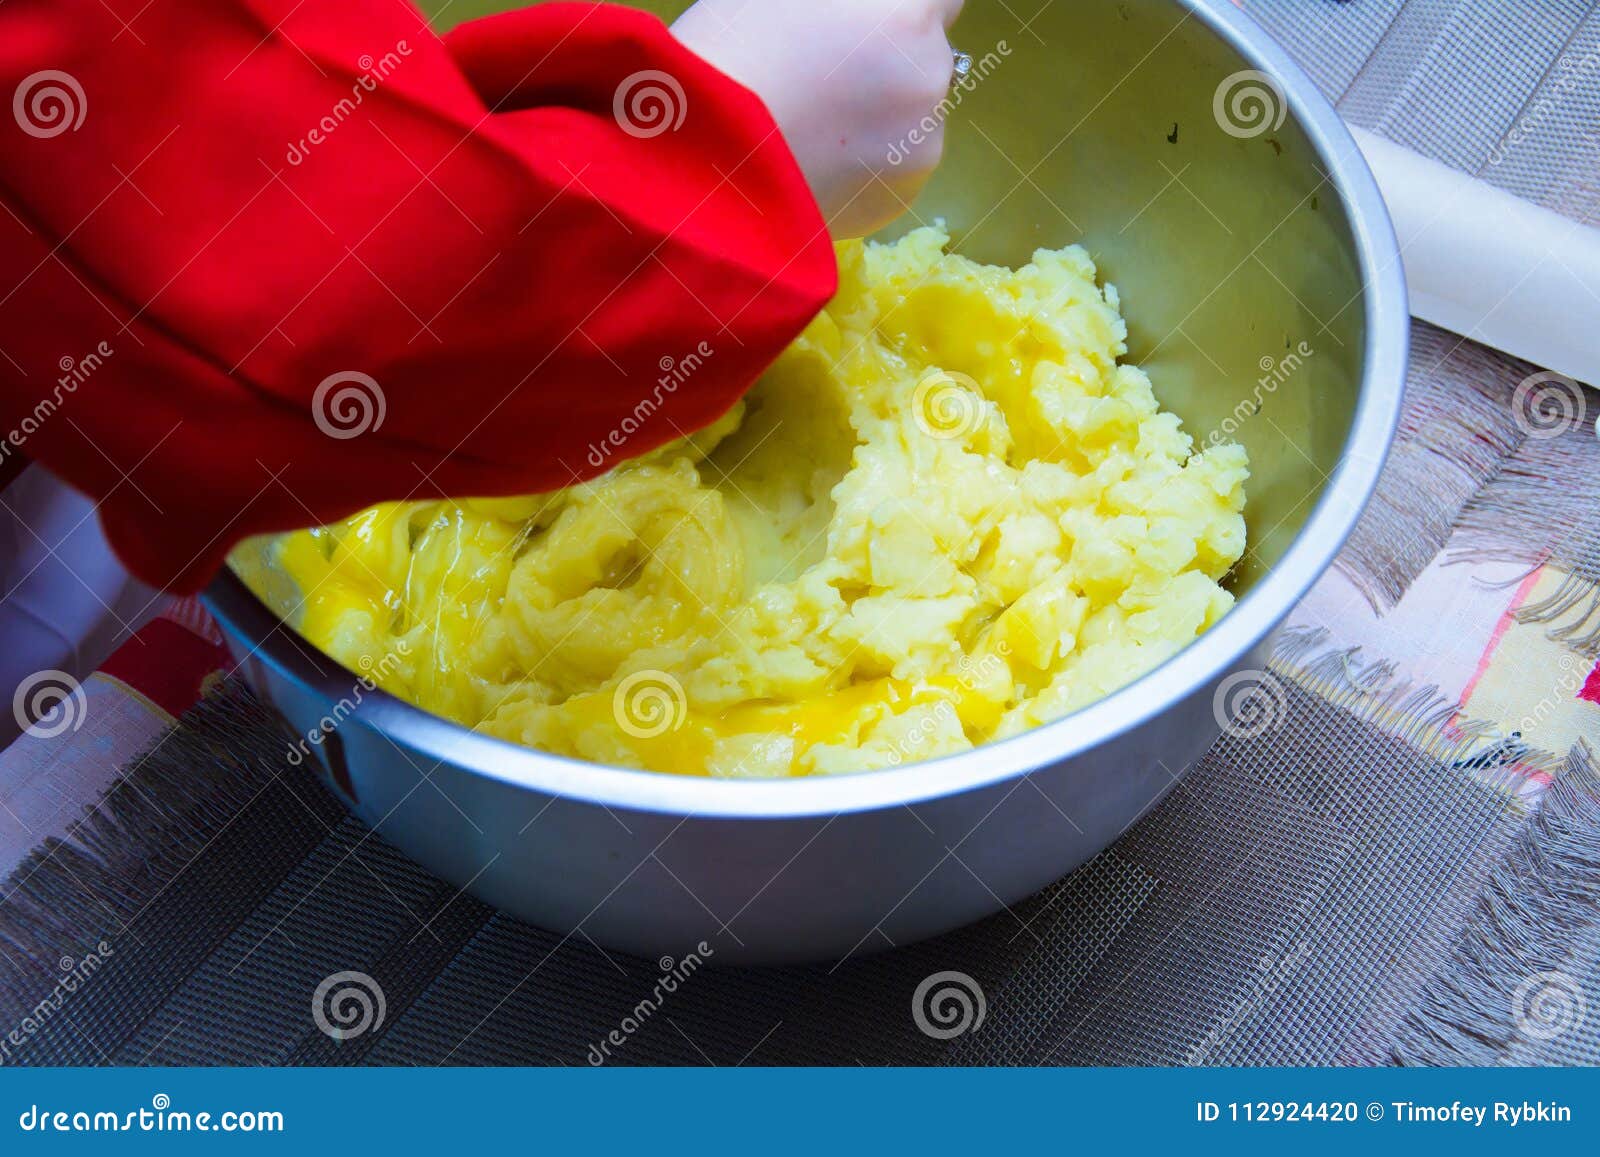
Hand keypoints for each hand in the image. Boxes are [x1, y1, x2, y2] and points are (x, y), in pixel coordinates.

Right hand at [673, 0, 964, 238]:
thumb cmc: (729, 52)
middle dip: (890, 63)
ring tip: (814, 129)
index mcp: (907, 14)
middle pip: (926, 58)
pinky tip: (817, 163)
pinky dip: (867, 166)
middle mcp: (931, 75)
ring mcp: (922, 143)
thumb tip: (858, 13)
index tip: (866, 26)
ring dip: (881, 116)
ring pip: (913, 117)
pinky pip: (894, 169)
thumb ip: (846, 3)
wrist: (702, 160)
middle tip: (823, 79)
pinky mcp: (901, 197)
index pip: (940, 0)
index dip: (899, 13)